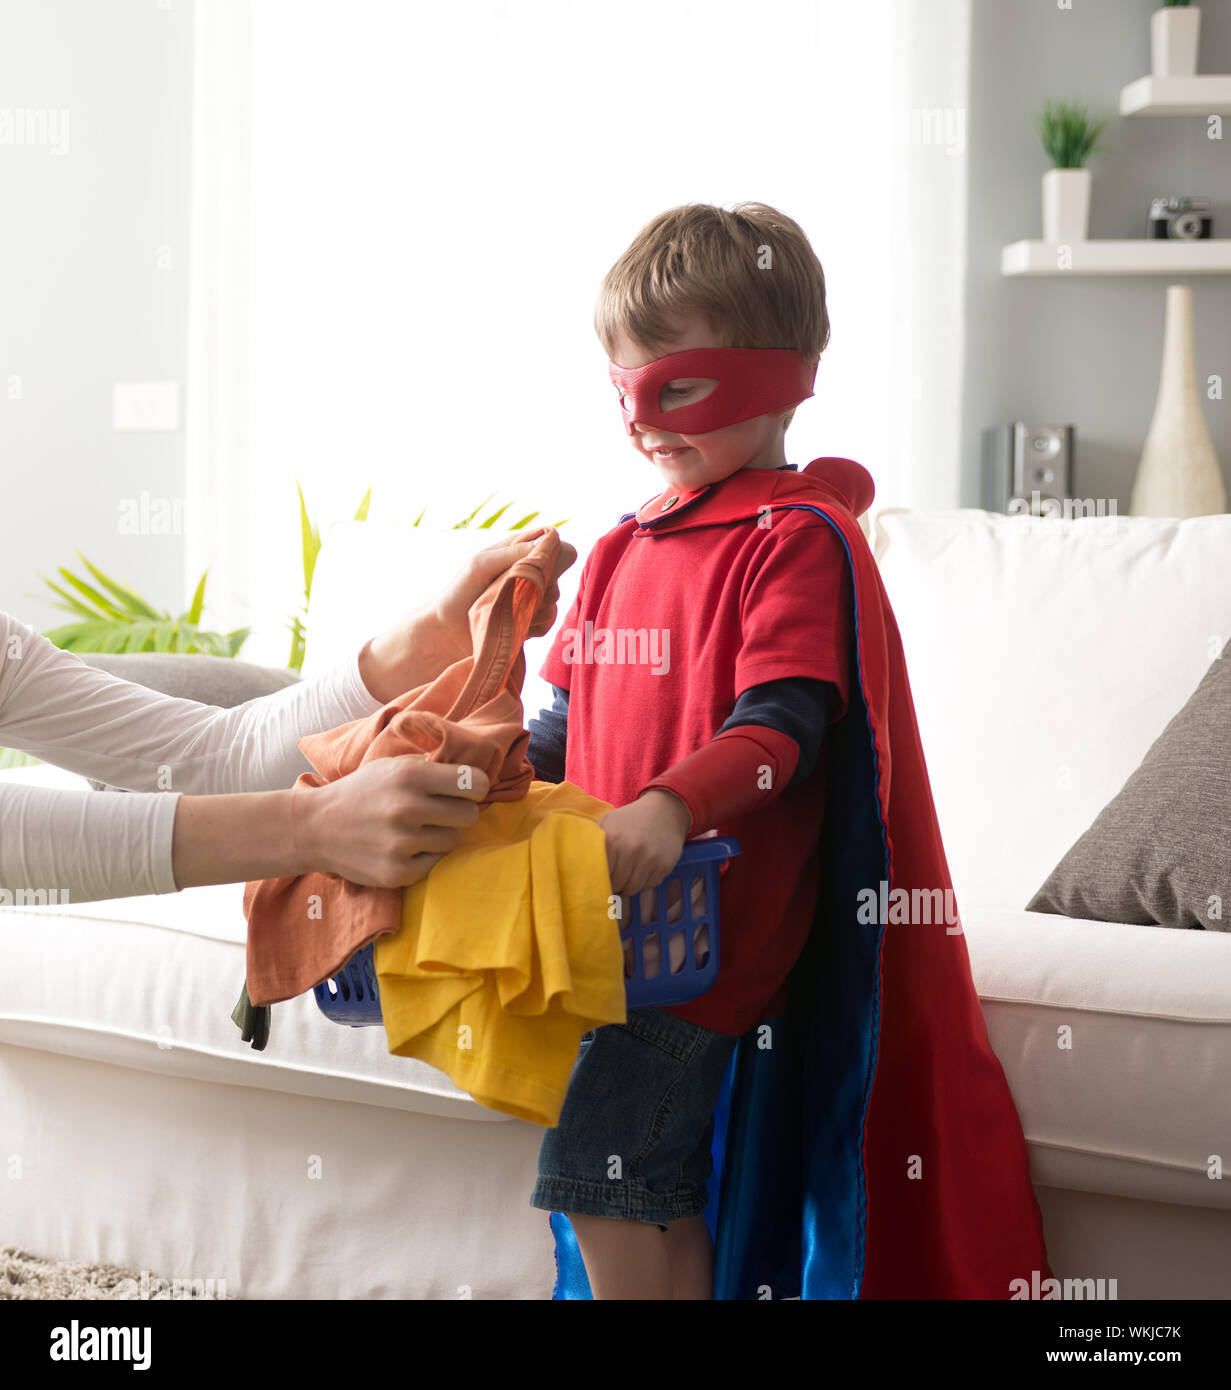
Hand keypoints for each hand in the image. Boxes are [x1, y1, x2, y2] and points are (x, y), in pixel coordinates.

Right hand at [297, 757, 490, 887]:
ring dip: (443, 835)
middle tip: (440, 813)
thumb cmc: (363, 792)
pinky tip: (406, 848)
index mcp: (411, 775)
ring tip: (418, 830)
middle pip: (469, 815)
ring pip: (455, 840)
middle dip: (459, 812)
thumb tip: (475, 774)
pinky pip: (437, 863)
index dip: (474, 787)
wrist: (316, 827)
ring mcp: (402, 843)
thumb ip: (431, 767)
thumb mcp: (392, 766)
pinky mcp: (398, 872)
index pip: (475, 783)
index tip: (465, 791)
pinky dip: (427, 856)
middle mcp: (407, 807)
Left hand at [358, 525, 577, 702]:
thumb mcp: (480, 565)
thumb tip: (546, 547)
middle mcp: (526, 572)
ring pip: (554, 602)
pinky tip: (512, 628)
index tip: (537, 567)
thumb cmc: (457, 594)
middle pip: (557, 575)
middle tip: (511, 593)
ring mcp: (529, 599)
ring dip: (533, 609)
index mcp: (516, 550)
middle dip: (538, 586)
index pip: (553, 543)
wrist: (446, 635)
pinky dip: (532, 627)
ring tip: (505, 613)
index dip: (553, 554)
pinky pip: (548, 623)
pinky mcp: (530, 623)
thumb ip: (513, 552)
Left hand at [597, 789, 691, 896]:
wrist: (664, 810)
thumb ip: (592, 842)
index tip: (599, 878)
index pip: (600, 874)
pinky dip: (644, 882)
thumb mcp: (607, 823)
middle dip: (614, 883)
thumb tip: (574, 864)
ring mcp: (650, 859)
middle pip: (617, 884)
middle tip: (615, 876)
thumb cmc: (630, 819)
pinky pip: (649, 885)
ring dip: (629, 885)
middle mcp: (631, 850)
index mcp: (612, 840)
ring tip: (628, 873)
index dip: (599, 878)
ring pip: (633, 889)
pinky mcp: (665, 865)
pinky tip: (644, 869)